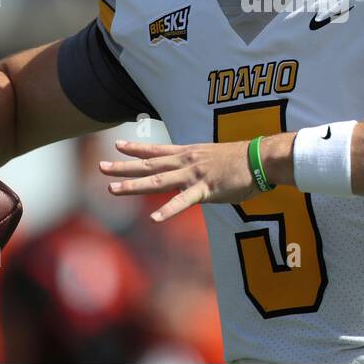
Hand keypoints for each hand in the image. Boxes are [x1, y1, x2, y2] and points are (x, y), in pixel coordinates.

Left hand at [101, 139, 277, 221]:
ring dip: (134, 185)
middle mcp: (187, 162)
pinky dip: (169, 210)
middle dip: (123, 167)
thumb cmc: (244, 161)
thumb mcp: (215, 158)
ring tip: (113, 189)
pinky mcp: (206, 189)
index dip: (136, 148)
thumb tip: (195, 173)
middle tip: (101, 166)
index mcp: (189, 153)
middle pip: (149, 164)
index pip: (157, 149)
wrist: (262, 159)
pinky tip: (155, 218)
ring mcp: (194, 175)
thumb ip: (201, 166)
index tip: (117, 145)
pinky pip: (184, 201)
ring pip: (158, 180)